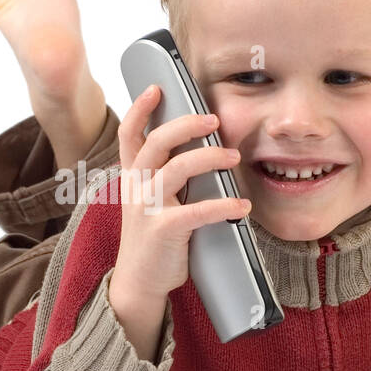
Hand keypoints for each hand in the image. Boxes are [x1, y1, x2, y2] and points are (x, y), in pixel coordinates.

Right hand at [111, 84, 250, 302]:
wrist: (138, 282)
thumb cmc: (153, 239)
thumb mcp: (150, 202)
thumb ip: (166, 177)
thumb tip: (202, 151)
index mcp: (132, 177)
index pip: (129, 133)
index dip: (140, 108)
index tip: (158, 88)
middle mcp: (136, 188)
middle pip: (156, 143)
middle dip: (187, 125)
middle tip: (214, 120)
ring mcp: (147, 208)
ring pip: (176, 170)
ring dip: (209, 158)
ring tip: (233, 157)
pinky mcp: (163, 231)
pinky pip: (197, 211)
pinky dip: (224, 206)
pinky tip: (242, 206)